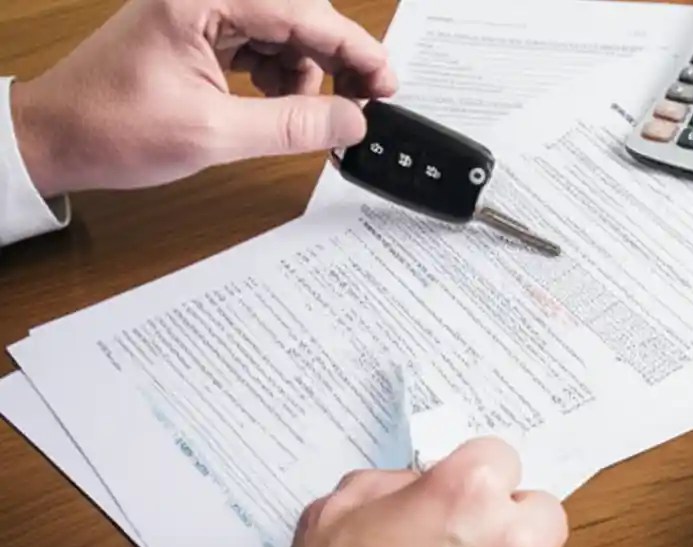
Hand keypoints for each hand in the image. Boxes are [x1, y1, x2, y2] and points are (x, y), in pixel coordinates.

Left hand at [9, 0, 397, 197]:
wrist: (56, 139)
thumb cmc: (110, 127)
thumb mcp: (215, 134)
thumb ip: (293, 125)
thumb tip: (353, 121)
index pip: (304, 13)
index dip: (355, 49)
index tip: (387, 82)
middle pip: (300, 15)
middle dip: (336, 61)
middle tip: (363, 104)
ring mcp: (202, 11)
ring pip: (286, 32)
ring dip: (307, 74)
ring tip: (305, 116)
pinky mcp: (200, 32)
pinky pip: (263, 44)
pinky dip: (281, 77)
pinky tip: (278, 106)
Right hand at [263, 437, 569, 546]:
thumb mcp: (341, 509)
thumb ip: (398, 482)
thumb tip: (427, 482)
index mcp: (468, 492)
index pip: (504, 458)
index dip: (478, 478)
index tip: (465, 497)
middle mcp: (510, 541)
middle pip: (544, 512)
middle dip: (512, 523)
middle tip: (471, 545)